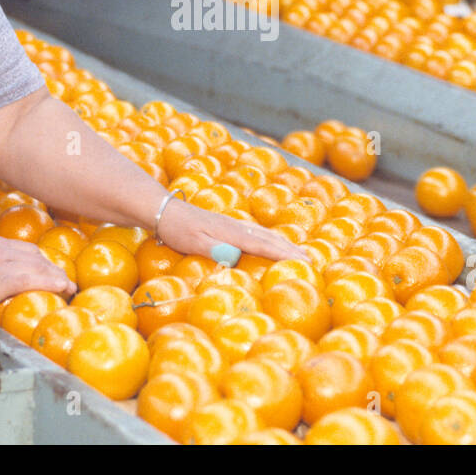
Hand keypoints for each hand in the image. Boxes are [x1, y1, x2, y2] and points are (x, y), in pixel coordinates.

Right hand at [0, 237, 75, 310]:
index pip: (27, 249)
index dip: (42, 262)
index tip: (49, 272)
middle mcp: (2, 248)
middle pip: (38, 256)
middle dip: (53, 269)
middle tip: (64, 283)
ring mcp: (3, 262)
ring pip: (40, 266)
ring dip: (57, 278)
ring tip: (68, 288)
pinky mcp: (3, 278)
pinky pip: (34, 279)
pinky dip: (51, 282)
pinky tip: (62, 288)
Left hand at [156, 200, 309, 264]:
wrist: (165, 211)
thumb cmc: (177, 229)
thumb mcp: (192, 242)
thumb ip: (213, 249)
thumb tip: (235, 257)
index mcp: (232, 232)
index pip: (263, 245)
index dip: (284, 255)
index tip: (303, 264)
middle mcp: (237, 226)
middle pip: (270, 238)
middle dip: (291, 249)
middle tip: (311, 261)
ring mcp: (233, 225)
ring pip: (265, 234)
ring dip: (284, 243)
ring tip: (299, 253)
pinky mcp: (228, 226)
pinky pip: (256, 233)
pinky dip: (270, 239)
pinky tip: (271, 243)